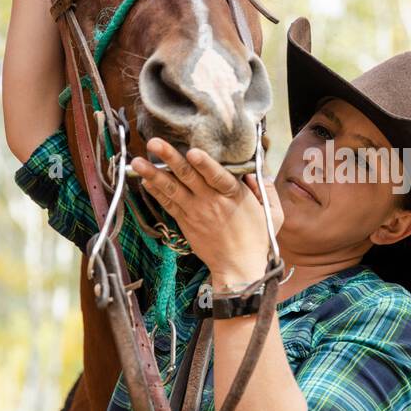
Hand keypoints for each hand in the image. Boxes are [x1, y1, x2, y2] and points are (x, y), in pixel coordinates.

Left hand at [131, 139, 283, 285]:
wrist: (239, 267)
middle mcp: (212, 202)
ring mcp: (196, 212)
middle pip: (188, 177)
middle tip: (154, 143)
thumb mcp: (273, 213)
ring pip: (172, 189)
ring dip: (153, 174)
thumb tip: (255, 172)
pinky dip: (156, 192)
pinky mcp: (186, 222)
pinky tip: (144, 180)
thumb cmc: (259, 238)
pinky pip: (168, 204)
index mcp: (234, 196)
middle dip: (170, 158)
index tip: (192, 152)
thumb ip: (266, 189)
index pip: (217, 177)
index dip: (204, 164)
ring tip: (137, 162)